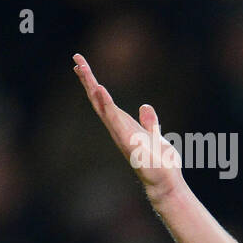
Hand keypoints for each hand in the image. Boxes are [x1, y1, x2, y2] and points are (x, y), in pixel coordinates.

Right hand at [72, 53, 184, 199]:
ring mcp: (121, 135)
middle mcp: (118, 129)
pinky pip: (116, 120)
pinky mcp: (128, 142)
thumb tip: (145, 106)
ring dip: (93, 88)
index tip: (82, 66)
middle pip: (99, 100)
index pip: (106, 101)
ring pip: (104, 108)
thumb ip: (150, 123)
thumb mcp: (156, 137)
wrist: (166, 183)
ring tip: (83, 69)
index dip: (94, 84)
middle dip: (88, 80)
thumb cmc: (160, 164)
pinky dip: (107, 105)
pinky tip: (100, 90)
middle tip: (77, 59)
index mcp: (124, 125)